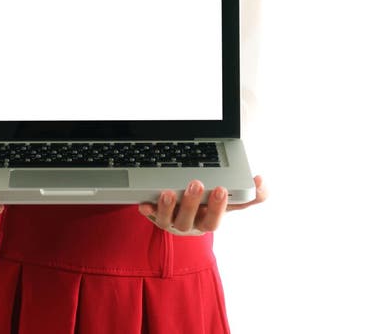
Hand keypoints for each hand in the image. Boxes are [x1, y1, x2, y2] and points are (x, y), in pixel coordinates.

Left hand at [138, 175, 266, 235]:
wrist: (185, 213)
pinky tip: (143, 203)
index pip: (218, 216)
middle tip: (196, 182)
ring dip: (168, 206)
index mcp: (210, 219)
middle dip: (194, 202)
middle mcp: (192, 224)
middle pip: (193, 219)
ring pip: (169, 220)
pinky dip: (147, 210)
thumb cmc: (209, 205)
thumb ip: (248, 195)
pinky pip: (149, 216)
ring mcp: (173, 221)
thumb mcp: (229, 201)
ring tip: (168, 191)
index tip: (221, 188)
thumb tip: (262, 183)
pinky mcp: (156, 216)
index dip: (220, 206)